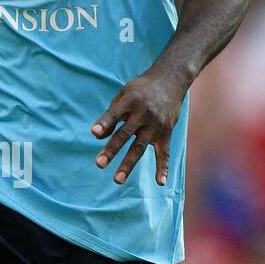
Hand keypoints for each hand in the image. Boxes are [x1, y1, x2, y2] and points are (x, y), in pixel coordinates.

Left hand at [91, 69, 186, 185]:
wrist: (170, 80)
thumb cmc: (140, 90)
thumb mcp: (123, 95)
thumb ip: (110, 115)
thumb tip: (96, 136)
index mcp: (130, 102)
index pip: (114, 114)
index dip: (104, 123)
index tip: (94, 132)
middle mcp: (143, 114)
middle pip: (125, 134)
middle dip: (112, 149)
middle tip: (99, 164)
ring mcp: (155, 125)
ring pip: (140, 147)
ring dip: (128, 164)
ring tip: (117, 180)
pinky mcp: (166, 133)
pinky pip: (165, 153)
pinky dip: (163, 167)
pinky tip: (160, 182)